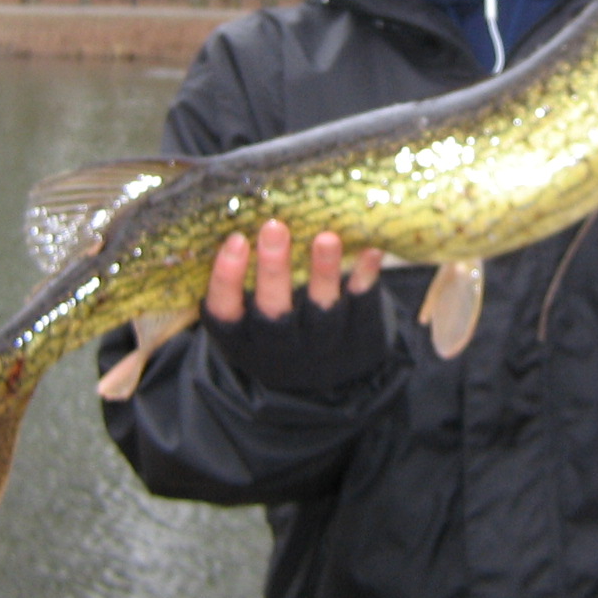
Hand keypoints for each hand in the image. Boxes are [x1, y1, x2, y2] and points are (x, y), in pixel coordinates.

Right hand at [202, 221, 390, 393]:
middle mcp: (278, 345)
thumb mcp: (246, 318)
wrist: (324, 382)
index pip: (225, 309)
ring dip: (324, 271)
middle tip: (274, 227)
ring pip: (322, 307)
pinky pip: (362, 304)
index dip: (227, 276)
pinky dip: (366, 277)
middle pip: (273, 309)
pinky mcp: (356, 334)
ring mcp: (320, 342)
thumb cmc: (274, 328)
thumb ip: (241, 281)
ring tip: (326, 237)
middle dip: (274, 269)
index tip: (236, 240)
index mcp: (242, 337)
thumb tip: (240, 215)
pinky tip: (371, 249)